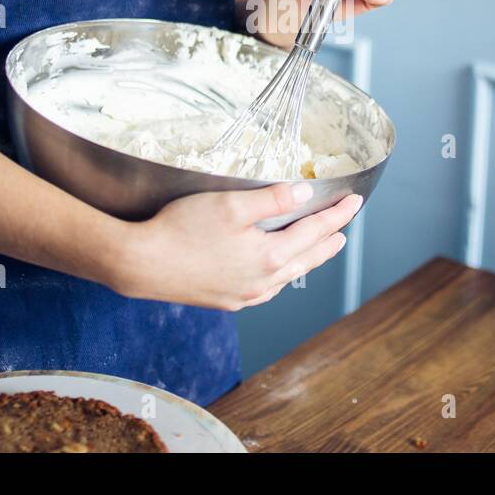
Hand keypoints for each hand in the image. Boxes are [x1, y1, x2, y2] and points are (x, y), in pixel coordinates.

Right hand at [113, 182, 362, 309]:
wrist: (141, 265)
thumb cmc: (182, 229)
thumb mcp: (231, 204)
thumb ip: (273, 199)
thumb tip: (305, 193)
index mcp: (270, 256)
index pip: (314, 231)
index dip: (336, 214)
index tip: (354, 201)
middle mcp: (262, 282)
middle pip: (307, 258)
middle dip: (328, 240)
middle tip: (344, 229)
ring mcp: (244, 295)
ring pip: (287, 277)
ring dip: (305, 259)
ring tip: (317, 249)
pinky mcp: (225, 301)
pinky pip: (265, 289)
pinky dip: (280, 275)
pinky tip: (275, 271)